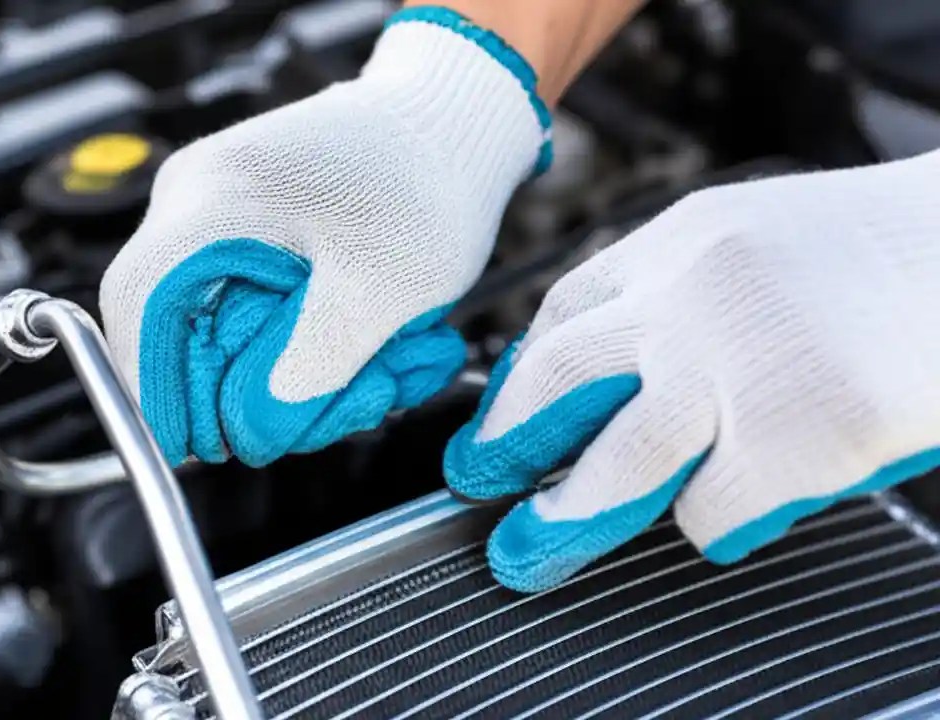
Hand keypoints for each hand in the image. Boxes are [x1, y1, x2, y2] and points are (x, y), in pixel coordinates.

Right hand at [101, 8, 550, 466]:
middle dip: (270, 391)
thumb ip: (312, 370)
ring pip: (229, 338)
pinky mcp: (249, 239)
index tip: (198, 447)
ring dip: (311, 376)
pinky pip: (258, 319)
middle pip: (186, 336)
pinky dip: (318, 349)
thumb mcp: (383, 290)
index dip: (157, 389)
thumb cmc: (427, 177)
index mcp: (212, 200)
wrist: (453, 121)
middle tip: (361, 402)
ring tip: (395, 368)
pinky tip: (385, 349)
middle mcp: (197, 204)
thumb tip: (252, 433)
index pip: (140, 307)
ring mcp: (220, 221)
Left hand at [444, 150, 939, 591]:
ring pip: (614, 464)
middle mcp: (689, 299)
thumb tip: (609, 375)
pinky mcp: (789, 436)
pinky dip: (714, 522)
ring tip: (528, 553)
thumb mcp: (760, 239)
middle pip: (558, 381)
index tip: (501, 411)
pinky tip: (741, 509)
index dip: (522, 370)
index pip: (565, 309)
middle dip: (503, 440)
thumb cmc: (887, 255)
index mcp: (680, 241)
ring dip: (564, 519)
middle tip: (472, 478)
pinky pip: (712, 510)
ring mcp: (733, 368)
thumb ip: (682, 293)